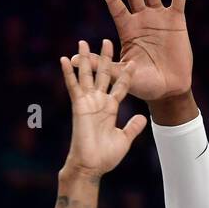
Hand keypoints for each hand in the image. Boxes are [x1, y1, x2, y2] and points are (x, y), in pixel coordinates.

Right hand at [61, 39, 146, 177]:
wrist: (91, 166)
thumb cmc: (105, 157)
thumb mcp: (124, 139)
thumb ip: (132, 127)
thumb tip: (143, 118)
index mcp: (110, 108)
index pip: (119, 86)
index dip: (125, 75)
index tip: (132, 61)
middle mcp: (99, 102)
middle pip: (103, 75)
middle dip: (105, 58)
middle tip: (107, 41)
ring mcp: (88, 103)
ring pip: (87, 75)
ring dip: (86, 59)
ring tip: (83, 42)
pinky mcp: (79, 106)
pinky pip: (73, 86)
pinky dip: (69, 73)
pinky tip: (65, 59)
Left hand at [74, 0, 192, 103]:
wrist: (168, 91)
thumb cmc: (143, 85)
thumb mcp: (120, 74)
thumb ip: (100, 64)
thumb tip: (73, 60)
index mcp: (127, 29)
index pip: (116, 7)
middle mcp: (142, 19)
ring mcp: (159, 17)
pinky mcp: (176, 21)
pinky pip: (178, 1)